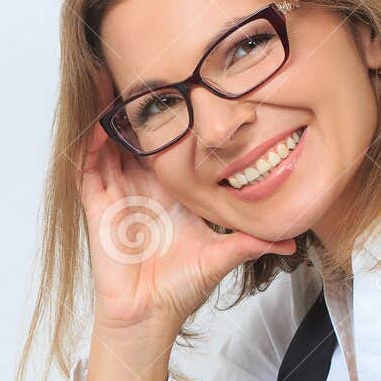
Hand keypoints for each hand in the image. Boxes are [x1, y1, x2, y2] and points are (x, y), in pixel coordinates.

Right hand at [79, 81, 295, 341]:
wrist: (149, 316)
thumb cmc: (179, 287)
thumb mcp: (222, 256)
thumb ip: (251, 241)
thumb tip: (291, 239)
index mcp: (171, 190)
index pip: (169, 143)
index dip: (172, 115)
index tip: (181, 83)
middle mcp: (142, 186)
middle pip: (134, 135)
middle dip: (135, 103)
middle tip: (141, 64)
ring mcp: (118, 195)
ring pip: (108, 145)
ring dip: (108, 115)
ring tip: (110, 78)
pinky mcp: (98, 209)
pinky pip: (89, 171)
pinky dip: (91, 148)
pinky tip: (98, 125)